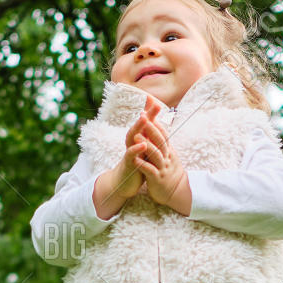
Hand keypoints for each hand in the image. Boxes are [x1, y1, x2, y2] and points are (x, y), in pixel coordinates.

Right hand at [95, 96, 163, 217]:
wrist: (125, 183)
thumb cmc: (137, 164)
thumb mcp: (145, 149)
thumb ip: (150, 137)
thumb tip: (157, 124)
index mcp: (139, 139)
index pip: (146, 123)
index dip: (151, 112)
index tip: (157, 99)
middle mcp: (133, 142)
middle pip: (139, 125)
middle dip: (147, 115)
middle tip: (155, 104)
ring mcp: (130, 152)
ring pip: (132, 136)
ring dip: (138, 127)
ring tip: (145, 118)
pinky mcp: (128, 163)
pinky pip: (130, 155)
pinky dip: (135, 149)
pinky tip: (142, 144)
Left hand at [132, 101, 189, 210]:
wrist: (175, 192)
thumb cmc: (168, 171)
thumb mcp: (168, 155)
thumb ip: (162, 143)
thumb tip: (158, 128)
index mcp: (168, 151)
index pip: (164, 134)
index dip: (156, 122)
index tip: (149, 111)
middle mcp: (166, 157)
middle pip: (160, 141)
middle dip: (151, 129)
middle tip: (143, 118)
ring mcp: (162, 168)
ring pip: (155, 155)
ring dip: (146, 145)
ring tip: (136, 137)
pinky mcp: (157, 179)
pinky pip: (150, 171)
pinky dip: (142, 165)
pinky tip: (134, 160)